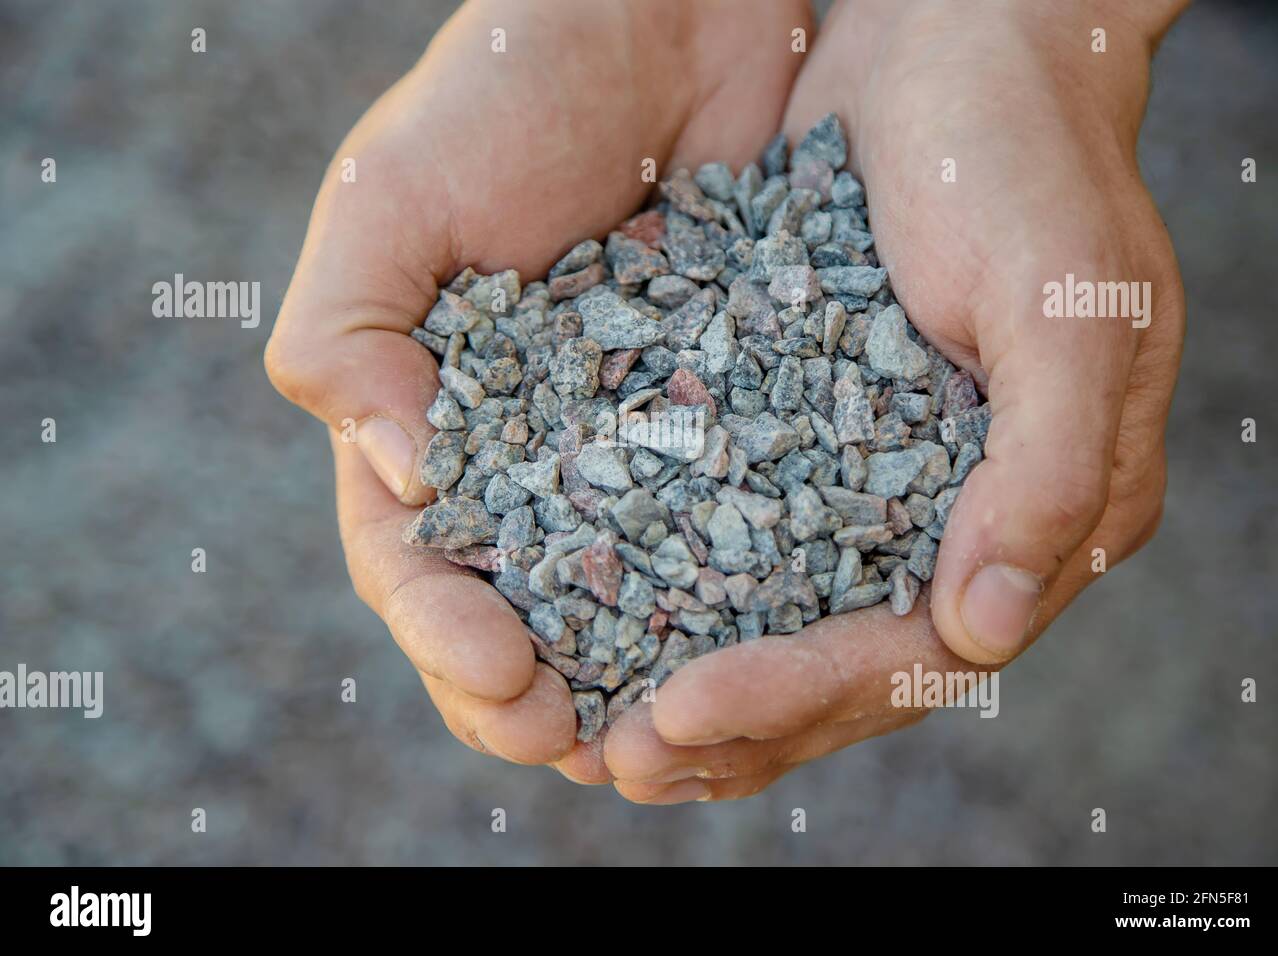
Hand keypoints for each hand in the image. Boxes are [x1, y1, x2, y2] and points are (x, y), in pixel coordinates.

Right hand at [264, 0, 814, 781]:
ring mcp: (635, 452)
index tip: (504, 672)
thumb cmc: (513, 86)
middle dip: (539, 694)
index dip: (448, 636)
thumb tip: (398, 476)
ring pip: (630, 603)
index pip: (418, 567)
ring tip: (676, 733)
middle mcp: (532, 459)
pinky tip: (769, 647)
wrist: (673, 14)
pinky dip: (742, 604)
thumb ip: (346, 335)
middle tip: (583, 741)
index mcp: (433, 424)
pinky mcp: (733, 427)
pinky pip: (738, 536)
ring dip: (642, 682)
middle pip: (520, 614)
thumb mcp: (391, 196)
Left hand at [606, 0, 1186, 802]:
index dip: (801, 694)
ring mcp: (881, 487)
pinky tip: (602, 621)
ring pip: (783, 624)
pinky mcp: (812, 439)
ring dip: (692, 682)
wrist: (961, 53)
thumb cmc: (1030, 166)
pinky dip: (678, 591)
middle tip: (619, 759)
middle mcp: (960, 523)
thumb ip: (1047, 471)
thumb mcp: (1071, 306)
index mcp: (1039, 515)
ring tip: (594, 728)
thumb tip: (985, 631)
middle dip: (732, 721)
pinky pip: (743, 540)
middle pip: (841, 668)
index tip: (683, 710)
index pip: (916, 653)